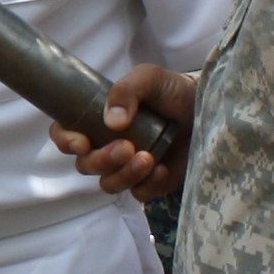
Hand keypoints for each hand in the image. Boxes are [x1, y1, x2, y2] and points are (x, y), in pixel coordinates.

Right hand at [46, 62, 195, 201]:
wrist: (208, 110)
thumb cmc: (174, 91)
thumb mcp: (150, 78)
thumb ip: (127, 90)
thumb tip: (113, 121)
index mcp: (97, 121)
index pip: (65, 134)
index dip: (65, 142)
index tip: (82, 142)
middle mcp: (107, 146)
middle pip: (86, 165)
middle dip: (102, 160)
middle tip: (127, 147)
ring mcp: (127, 167)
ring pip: (108, 183)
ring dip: (124, 174)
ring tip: (149, 158)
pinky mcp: (150, 183)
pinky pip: (138, 194)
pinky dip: (148, 184)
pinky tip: (163, 169)